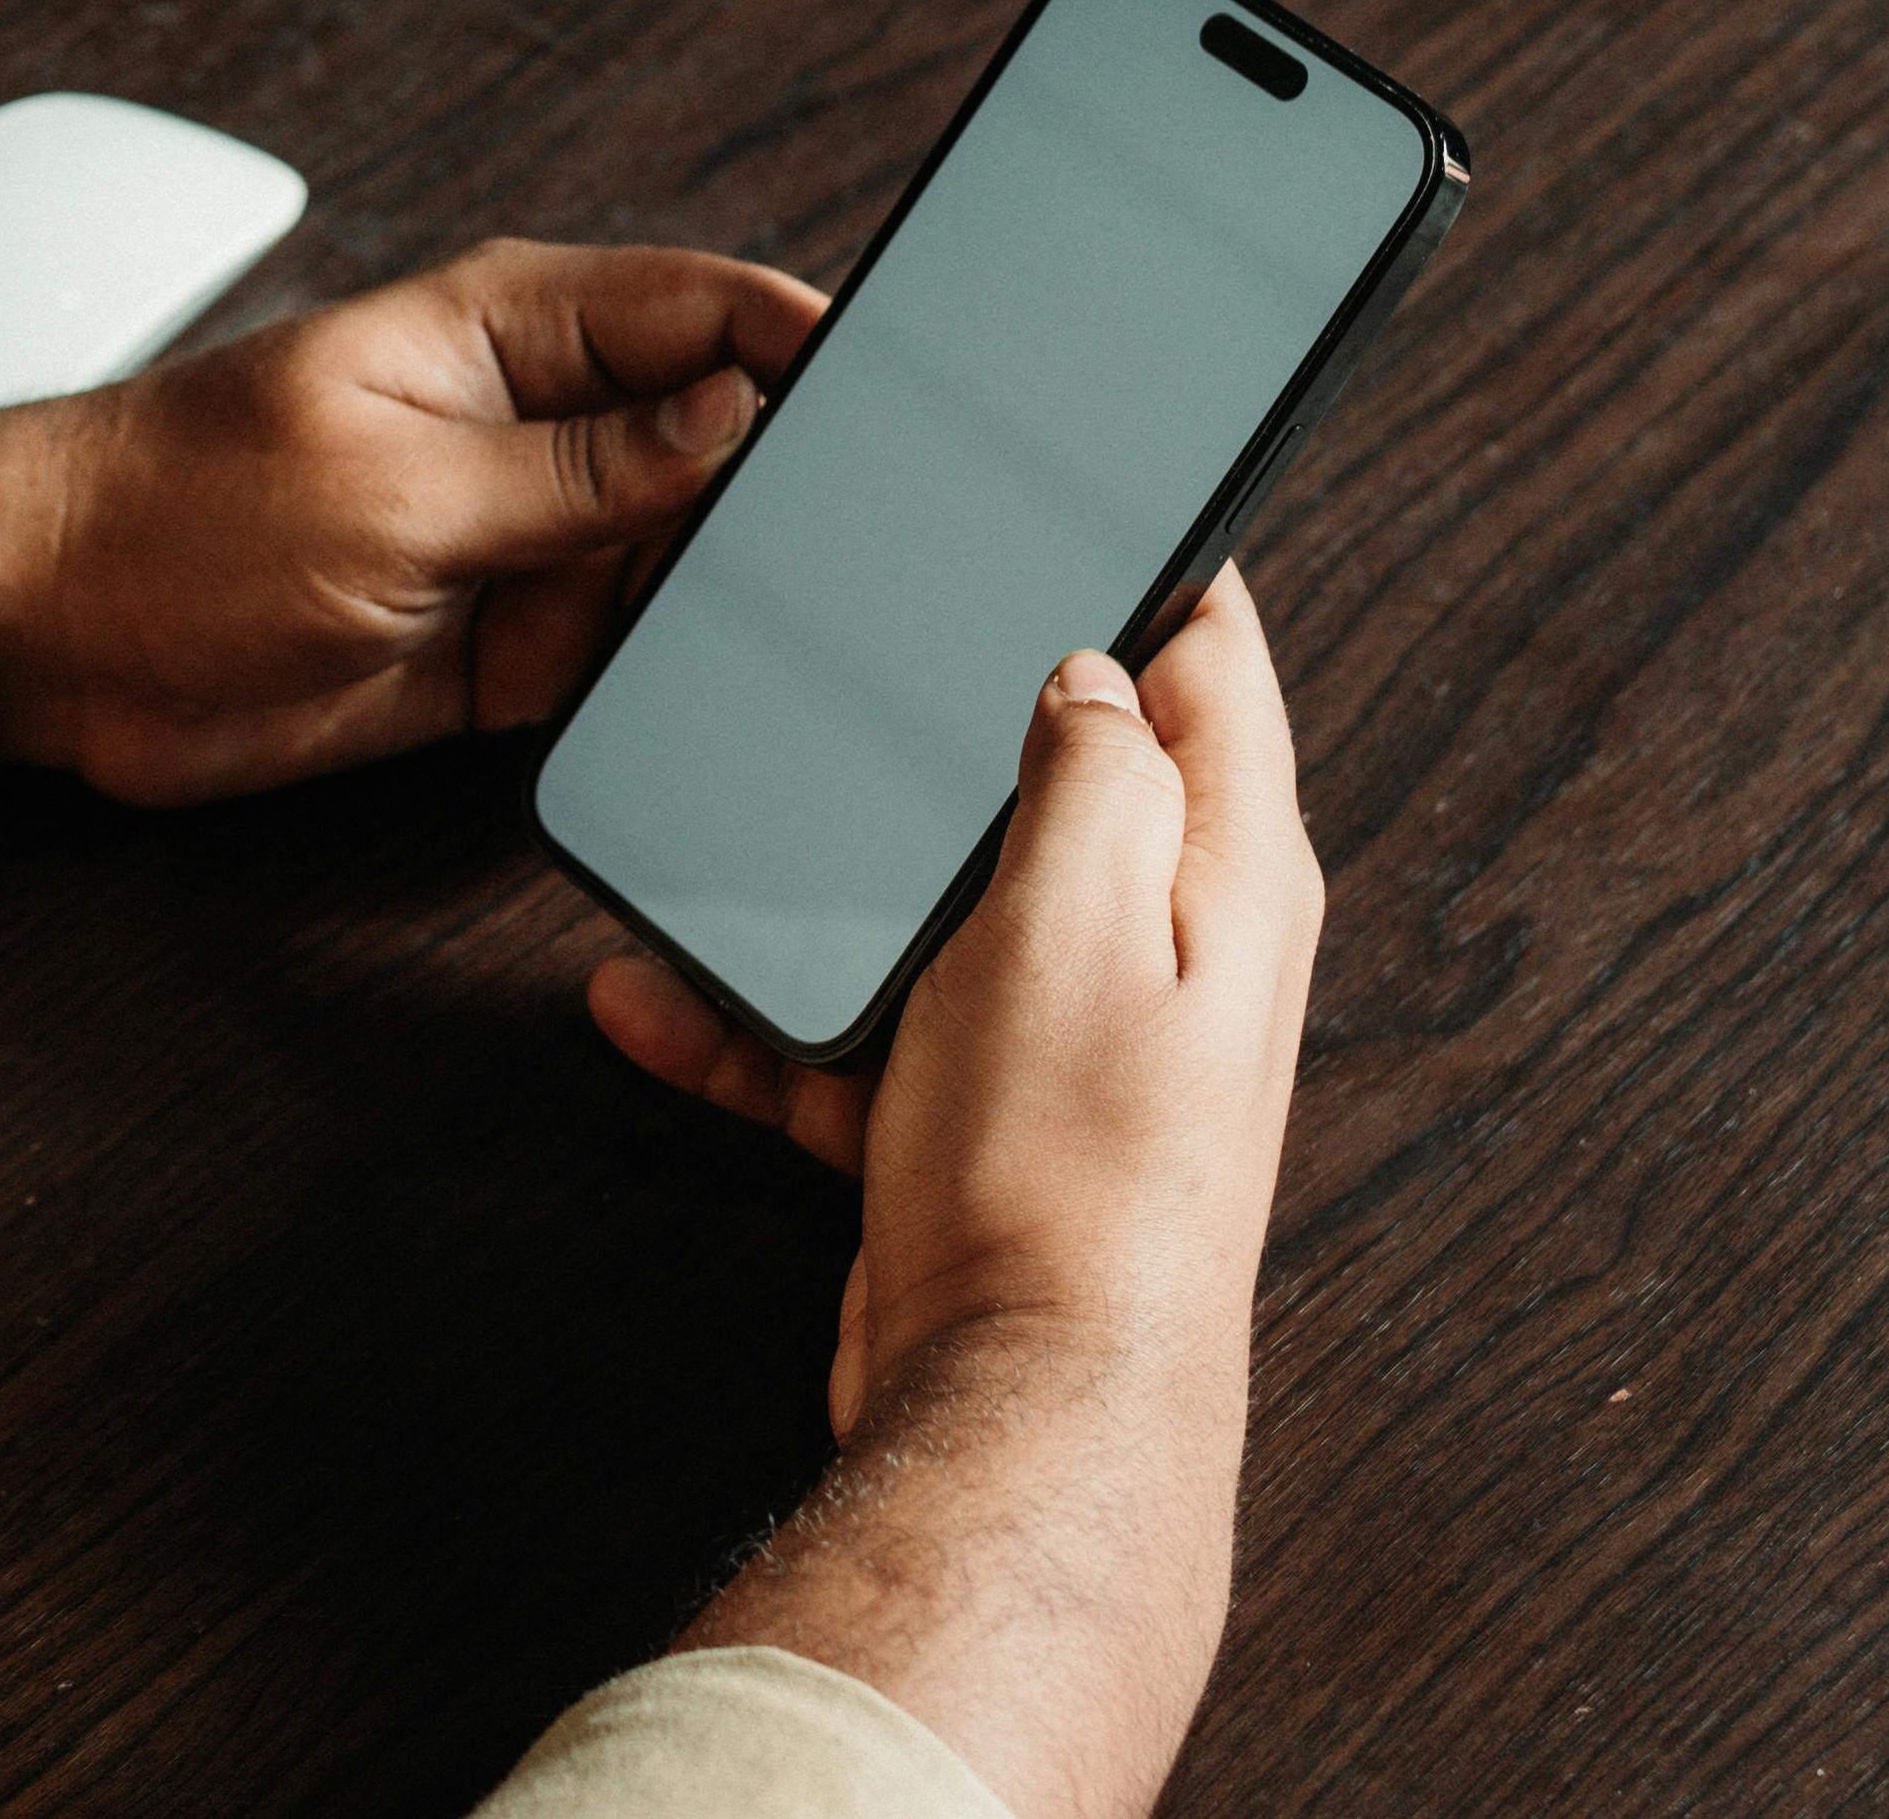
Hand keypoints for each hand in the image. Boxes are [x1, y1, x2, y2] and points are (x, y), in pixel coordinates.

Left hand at [0, 239, 823, 807]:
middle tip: (887, 545)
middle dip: (796, 484)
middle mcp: (533, 425)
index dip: (816, 338)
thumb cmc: (175, 517)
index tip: (918, 387)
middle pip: (724, 437)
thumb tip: (736, 417)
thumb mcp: (396, 488)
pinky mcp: (503, 648)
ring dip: (734, 595)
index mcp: (510, 331)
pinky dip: (668, 679)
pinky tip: (725, 701)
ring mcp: (524, 539)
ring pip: (687, 558)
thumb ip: (577, 469)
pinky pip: (627, 658)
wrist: (51, 639)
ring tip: (819, 633)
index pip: (711, 305)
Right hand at [599, 570, 1322, 1818]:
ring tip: (717, 835)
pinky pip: (858, 1034)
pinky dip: (765, 1019)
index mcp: (1228, 876)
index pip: (1215, 663)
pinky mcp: (977, 1124)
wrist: (1015, 1408)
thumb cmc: (1065, 1174)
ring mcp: (1071, 1042)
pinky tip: (661, 999)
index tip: (1091, 481)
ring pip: (936, 905)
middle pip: (1065, 774)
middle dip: (954, 711)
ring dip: (824, 876)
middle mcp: (1169, 949)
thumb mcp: (1079, 912)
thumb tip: (1086, 667)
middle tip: (863, 630)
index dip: (1156, 559)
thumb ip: (1092, 766)